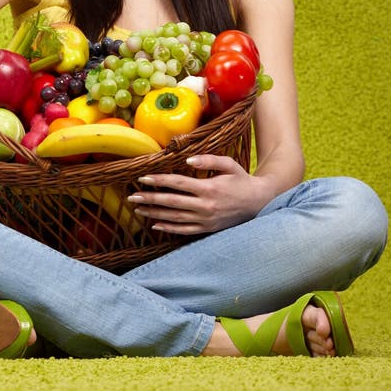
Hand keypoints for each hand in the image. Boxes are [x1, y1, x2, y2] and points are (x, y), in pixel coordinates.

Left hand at [128, 155, 264, 235]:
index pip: (178, 183)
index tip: (143, 178)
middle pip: (171, 202)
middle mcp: (205, 206)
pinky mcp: (207, 229)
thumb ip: (209, 159)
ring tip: (138, 209)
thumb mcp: (229, 165)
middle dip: (150, 199)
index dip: (159, 180)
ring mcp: (205, 220)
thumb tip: (188, 161)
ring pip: (174, 218)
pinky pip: (184, 230)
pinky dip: (168, 228)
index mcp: (209, 188)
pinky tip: (155, 224)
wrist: (259, 203)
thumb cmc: (242, 180)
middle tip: (132, 196)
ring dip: (154, 213)